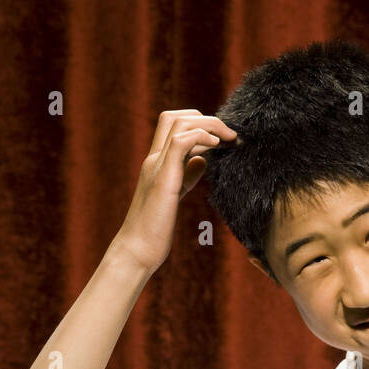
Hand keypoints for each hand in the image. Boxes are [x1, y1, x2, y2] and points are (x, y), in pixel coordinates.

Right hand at [112, 109, 238, 274]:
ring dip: (209, 125)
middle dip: (206, 119)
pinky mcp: (163, 179)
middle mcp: (154, 159)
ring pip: (178, 123)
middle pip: (174, 117)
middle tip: (231, 136)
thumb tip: (202, 161)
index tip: (222, 139)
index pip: (172, 125)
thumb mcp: (175, 195)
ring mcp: (156, 167)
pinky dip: (200, 137)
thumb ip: (187, 176)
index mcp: (156, 163)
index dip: (199, 124)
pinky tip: (216, 146)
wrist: (137, 251)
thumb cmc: (154, 230)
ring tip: (229, 138)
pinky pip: (179, 142)